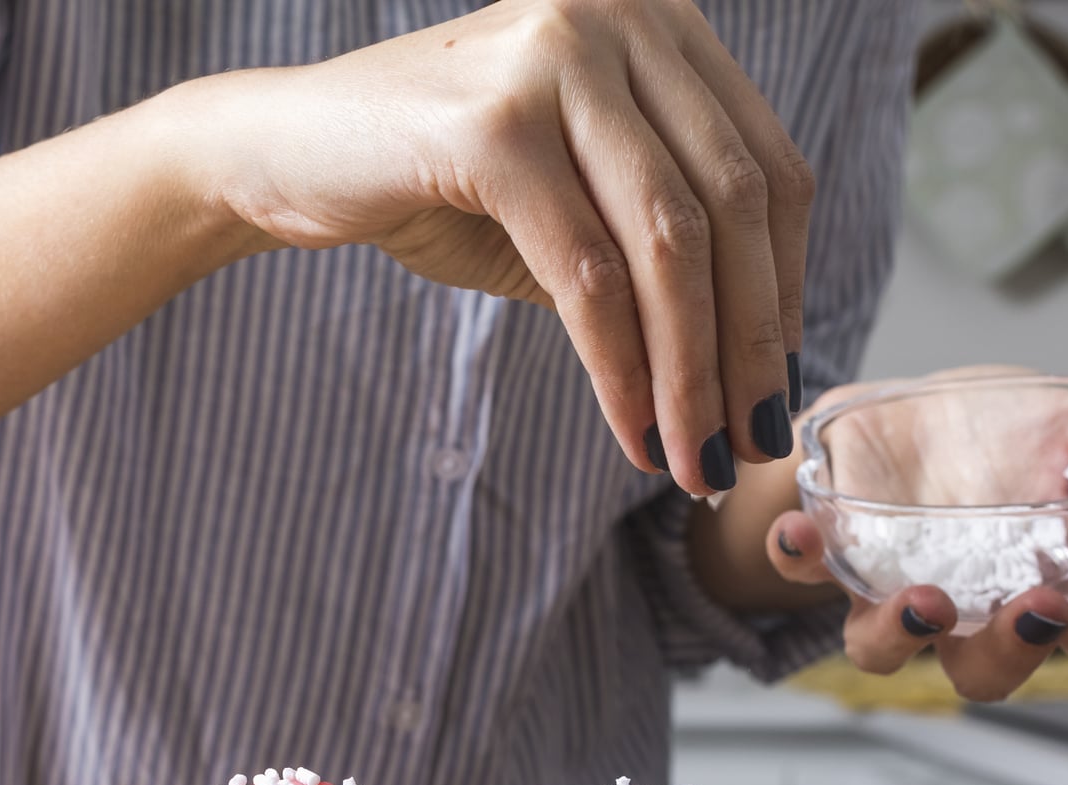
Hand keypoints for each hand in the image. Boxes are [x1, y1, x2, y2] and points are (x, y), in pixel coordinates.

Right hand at [197, 0, 810, 491]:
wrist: (282, 151)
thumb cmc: (433, 180)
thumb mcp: (571, 201)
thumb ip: (657, 243)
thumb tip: (758, 361)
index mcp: (657, 22)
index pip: (768, 166)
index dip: (785, 288)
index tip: (774, 386)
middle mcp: (621, 13)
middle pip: (733, 206)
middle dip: (748, 345)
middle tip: (748, 444)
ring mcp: (558, 56)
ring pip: (667, 245)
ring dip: (690, 374)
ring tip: (693, 458)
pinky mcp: (496, 123)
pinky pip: (587, 275)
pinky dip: (620, 369)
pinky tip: (632, 431)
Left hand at [763, 368, 1067, 701]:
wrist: (900, 412)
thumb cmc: (992, 434)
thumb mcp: (1065, 426)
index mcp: (1033, 587)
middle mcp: (961, 611)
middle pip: (989, 670)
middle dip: (1018, 647)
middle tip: (1044, 609)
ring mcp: (887, 592)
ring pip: (888, 649)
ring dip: (906, 630)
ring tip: (927, 599)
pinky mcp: (826, 556)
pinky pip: (800, 572)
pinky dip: (797, 553)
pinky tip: (801, 528)